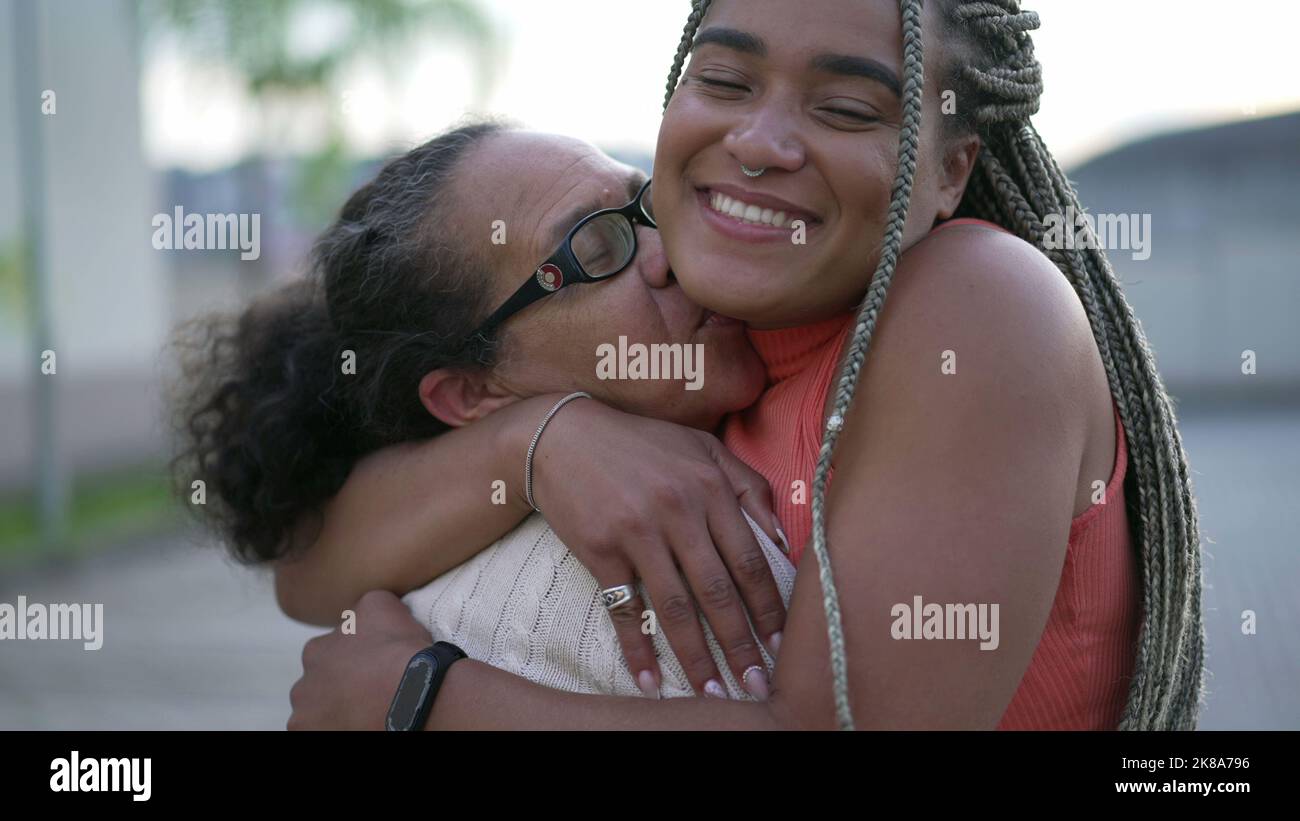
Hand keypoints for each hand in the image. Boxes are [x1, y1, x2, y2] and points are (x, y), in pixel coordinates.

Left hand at [288, 591, 431, 729]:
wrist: (413, 693)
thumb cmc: (398, 649)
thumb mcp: (382, 604)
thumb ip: (362, 606)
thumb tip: (361, 613)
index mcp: (314, 652)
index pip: (330, 655)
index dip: (355, 660)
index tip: (375, 666)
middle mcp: (302, 687)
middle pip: (322, 688)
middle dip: (342, 689)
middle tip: (372, 691)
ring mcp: (307, 720)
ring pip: (323, 716)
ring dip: (341, 712)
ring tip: (372, 710)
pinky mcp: (317, 738)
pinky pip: (330, 731)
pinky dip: (344, 728)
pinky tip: (366, 722)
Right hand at [529, 398, 786, 700]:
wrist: (561, 437)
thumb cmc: (641, 444)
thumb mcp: (703, 448)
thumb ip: (748, 486)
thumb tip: (782, 541)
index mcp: (709, 487)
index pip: (750, 559)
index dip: (769, 607)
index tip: (782, 645)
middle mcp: (678, 511)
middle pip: (718, 592)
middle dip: (741, 645)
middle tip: (757, 684)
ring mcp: (637, 532)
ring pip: (676, 607)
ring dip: (697, 656)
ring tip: (714, 692)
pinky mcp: (600, 549)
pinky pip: (623, 609)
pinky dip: (637, 649)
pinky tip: (650, 680)